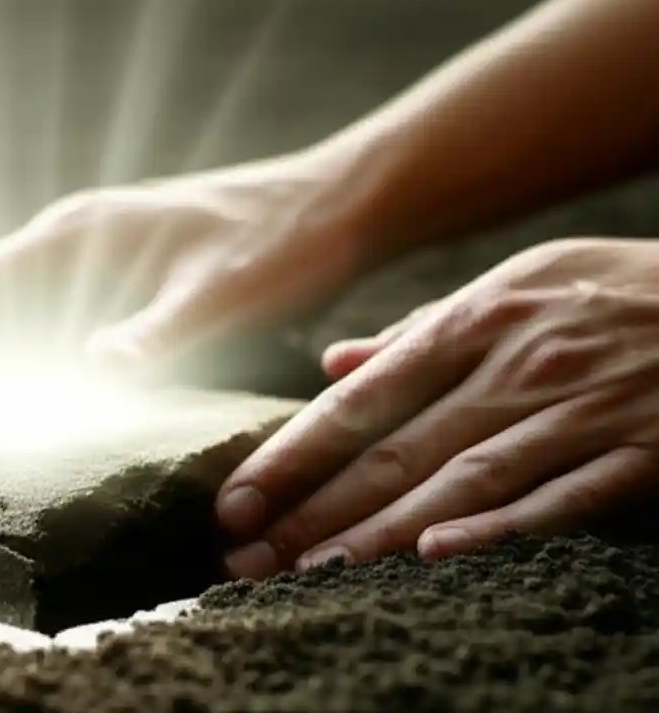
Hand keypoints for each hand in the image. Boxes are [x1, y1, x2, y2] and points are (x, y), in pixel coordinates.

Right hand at [0, 145, 374, 396]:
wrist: (337, 207)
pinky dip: (18, 379)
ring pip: (6, 329)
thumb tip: (87, 375)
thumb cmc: (282, 240)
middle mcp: (69, 250)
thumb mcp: (222, 292)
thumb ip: (156, 334)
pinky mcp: (121, 293)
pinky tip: (16, 426)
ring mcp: (93, 270)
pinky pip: (49, 338)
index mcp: (73, 238)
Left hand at [219, 238, 658, 578]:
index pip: (362, 400)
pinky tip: (438, 554)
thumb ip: (423, 330)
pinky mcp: (643, 449)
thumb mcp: (517, 283)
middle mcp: (516, 365)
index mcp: (476, 320)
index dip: (294, 453)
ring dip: (381, 530)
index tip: (237, 500)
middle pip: (396, 450)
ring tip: (312, 570)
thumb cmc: (615, 289)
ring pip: (462, 479)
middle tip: (247, 556)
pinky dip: (502, 525)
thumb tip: (335, 363)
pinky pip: (563, 495)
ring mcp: (580, 410)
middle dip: (314, 508)